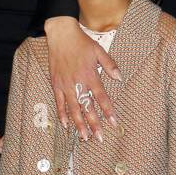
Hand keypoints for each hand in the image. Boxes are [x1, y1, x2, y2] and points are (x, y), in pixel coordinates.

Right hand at [46, 17, 120, 142]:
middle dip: (94, 124)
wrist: (61, 35)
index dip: (108, 111)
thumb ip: (110, 65)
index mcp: (90, 75)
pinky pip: (59, 103)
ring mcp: (65, 85)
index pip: (101, 97)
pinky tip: (66, 125)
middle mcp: (78, 83)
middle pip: (87, 108)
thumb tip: (119, 78)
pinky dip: (62, 115)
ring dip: (79, 124)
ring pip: (73, 109)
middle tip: (99, 138)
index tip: (114, 123)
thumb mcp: (99, 51)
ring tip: (84, 137)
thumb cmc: (82, 43)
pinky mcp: (56, 84)